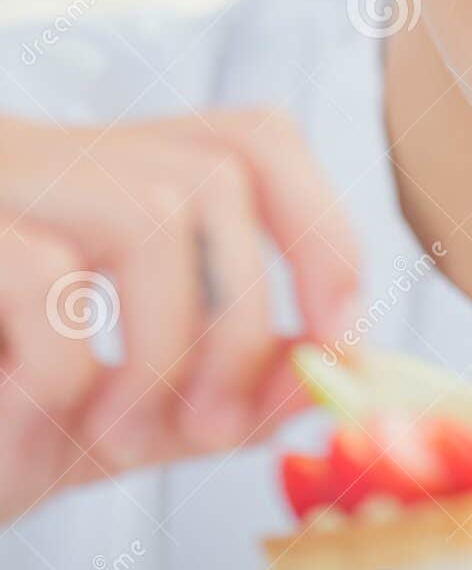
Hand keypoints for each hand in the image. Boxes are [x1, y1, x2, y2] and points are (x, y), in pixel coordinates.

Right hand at [0, 106, 358, 521]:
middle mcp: (56, 156)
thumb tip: (332, 368)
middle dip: (242, 317)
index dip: (319, 226)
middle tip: (213, 428)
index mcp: (111, 180)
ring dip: (163, 346)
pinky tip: (31, 425)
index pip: (255, 137)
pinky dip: (67, 371)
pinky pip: (45, 275)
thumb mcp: (115, 410)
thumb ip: (220, 393)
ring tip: (117, 432)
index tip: (339, 336)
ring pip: (150, 212)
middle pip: (217, 173)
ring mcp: (1, 179)